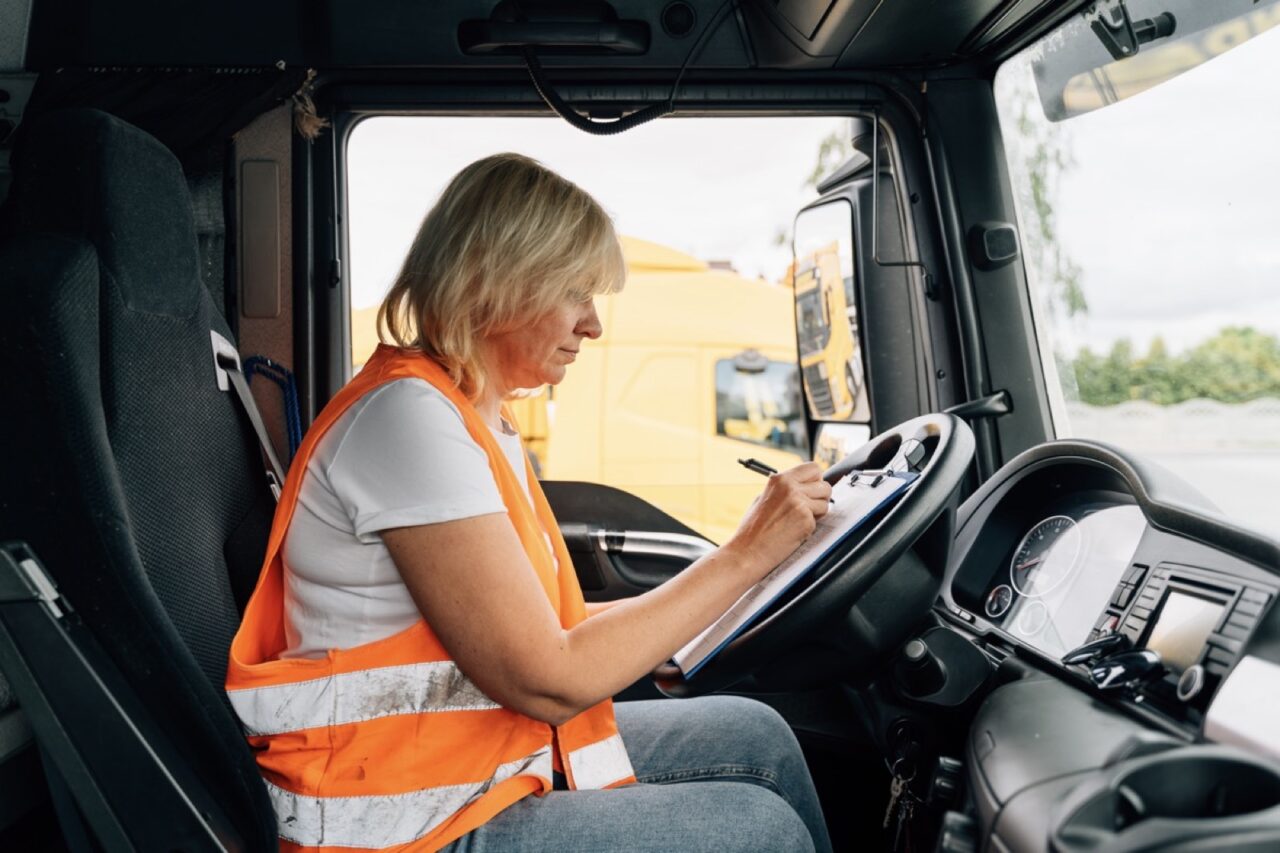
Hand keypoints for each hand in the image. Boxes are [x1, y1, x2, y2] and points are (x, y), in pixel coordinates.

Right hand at [725, 462, 831, 577]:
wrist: (747, 551)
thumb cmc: (752, 529)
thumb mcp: (764, 498)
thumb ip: (784, 489)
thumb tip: (804, 485)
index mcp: (780, 479)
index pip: (813, 468)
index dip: (816, 480)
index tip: (812, 489)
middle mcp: (790, 488)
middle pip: (825, 485)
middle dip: (821, 498)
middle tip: (809, 508)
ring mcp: (799, 503)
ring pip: (825, 503)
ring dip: (817, 513)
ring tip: (798, 521)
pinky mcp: (805, 520)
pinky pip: (819, 521)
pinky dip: (810, 528)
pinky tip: (794, 532)